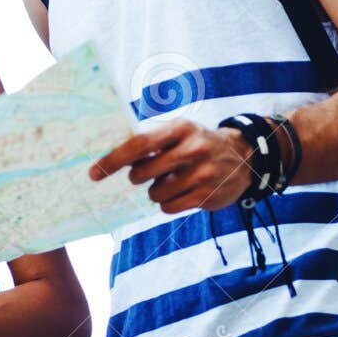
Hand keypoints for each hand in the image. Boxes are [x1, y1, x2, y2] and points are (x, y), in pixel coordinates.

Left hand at [89, 118, 254, 212]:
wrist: (244, 157)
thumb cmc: (197, 143)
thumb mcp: (178, 132)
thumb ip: (149, 142)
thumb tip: (113, 157)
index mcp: (180, 128)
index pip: (139, 144)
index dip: (114, 159)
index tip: (94, 173)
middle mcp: (193, 149)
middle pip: (143, 173)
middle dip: (137, 177)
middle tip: (146, 173)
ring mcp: (203, 174)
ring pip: (155, 194)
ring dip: (155, 191)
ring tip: (170, 181)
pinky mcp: (208, 196)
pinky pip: (169, 207)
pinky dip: (168, 203)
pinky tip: (181, 192)